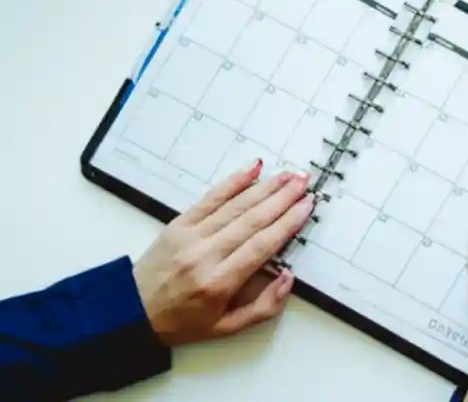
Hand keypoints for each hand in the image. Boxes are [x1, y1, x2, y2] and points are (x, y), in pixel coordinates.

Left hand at [132, 160, 313, 345]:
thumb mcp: (226, 328)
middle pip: (252, 220)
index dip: (287, 223)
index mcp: (218, 282)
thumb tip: (288, 278)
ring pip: (235, 206)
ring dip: (266, 187)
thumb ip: (263, 307)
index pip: (261, 245)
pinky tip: (253, 168)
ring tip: (288, 175)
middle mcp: (205, 255)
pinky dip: (233, 181)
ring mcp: (190, 236)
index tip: (307, 206)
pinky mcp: (179, 224)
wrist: (130, 312)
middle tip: (304, 182)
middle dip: (282, 198)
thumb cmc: (181, 321)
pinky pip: (210, 198)